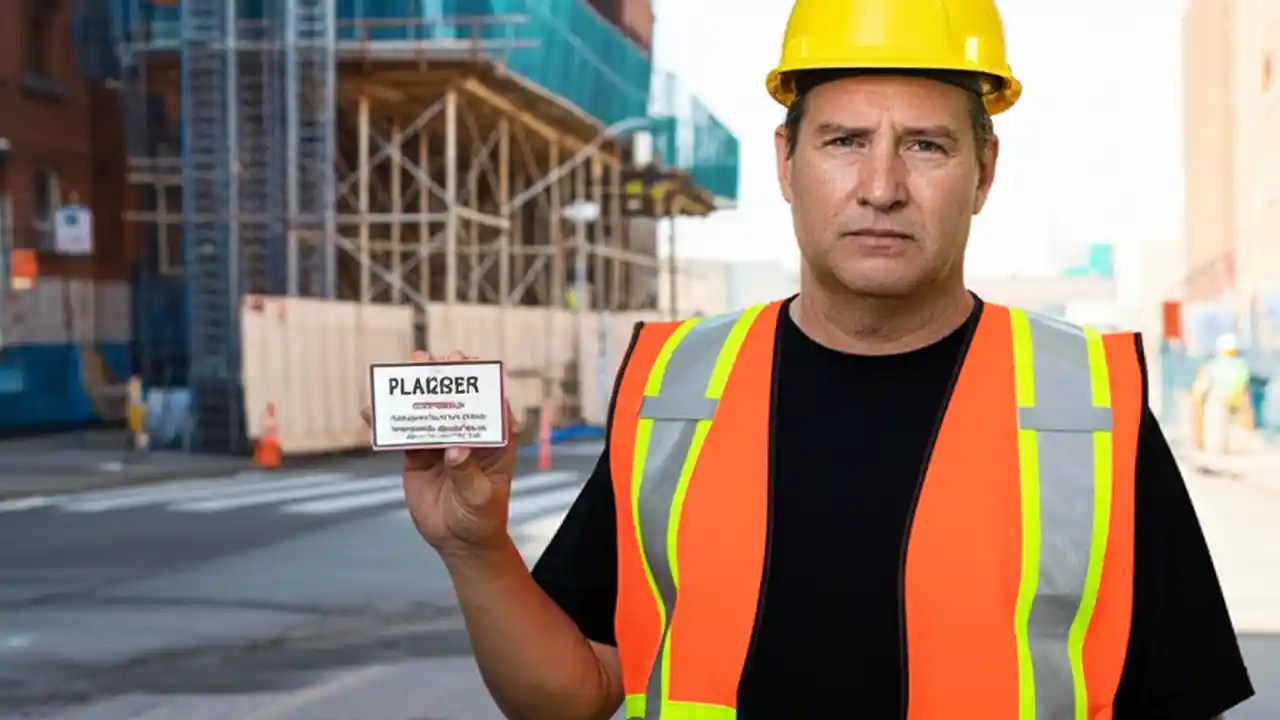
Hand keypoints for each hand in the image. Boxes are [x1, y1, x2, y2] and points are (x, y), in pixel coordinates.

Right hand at [361, 350, 517, 558]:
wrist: (458, 542)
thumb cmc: (481, 518)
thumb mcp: (479, 498)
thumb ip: (467, 474)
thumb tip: (455, 449)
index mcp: (494, 439)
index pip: (490, 402)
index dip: (479, 380)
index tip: (467, 363)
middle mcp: (467, 434)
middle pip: (456, 398)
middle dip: (444, 376)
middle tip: (429, 360)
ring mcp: (441, 442)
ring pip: (428, 410)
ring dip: (415, 390)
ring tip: (402, 371)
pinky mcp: (418, 454)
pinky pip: (403, 434)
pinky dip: (387, 422)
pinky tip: (372, 411)